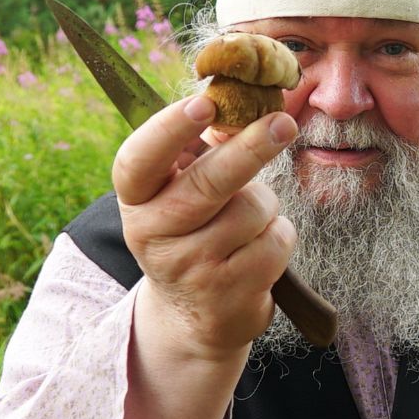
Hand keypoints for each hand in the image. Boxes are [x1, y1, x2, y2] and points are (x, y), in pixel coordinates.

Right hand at [111, 95, 298, 361]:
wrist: (194, 314)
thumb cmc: (192, 230)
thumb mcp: (178, 191)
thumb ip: (199, 153)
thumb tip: (241, 110)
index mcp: (135, 198)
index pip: (140, 159)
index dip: (169, 129)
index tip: (205, 104)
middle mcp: (152, 235)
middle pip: (207, 183)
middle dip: (251, 148)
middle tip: (282, 124)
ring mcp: (190, 268)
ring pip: (252, 209)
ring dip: (265, 203)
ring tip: (249, 218)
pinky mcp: (229, 294)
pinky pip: (275, 241)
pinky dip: (279, 234)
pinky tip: (259, 246)